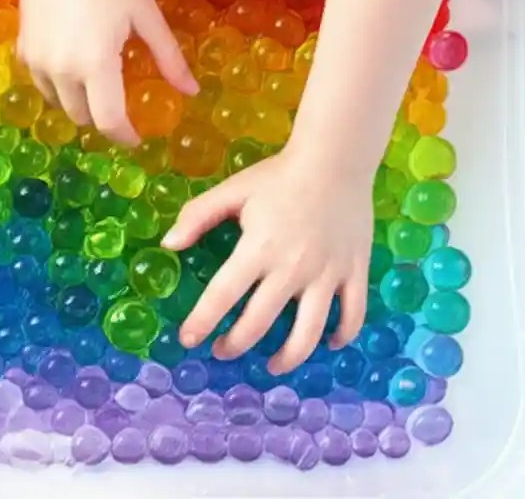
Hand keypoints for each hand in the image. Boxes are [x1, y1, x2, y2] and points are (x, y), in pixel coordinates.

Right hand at [16, 0, 197, 146]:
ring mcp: (38, 61)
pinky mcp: (24, 48)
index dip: (124, 136)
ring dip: (77, 102)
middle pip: (82, 116)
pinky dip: (56, 84)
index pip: (108, 120)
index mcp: (96, 64)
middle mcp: (62, 70)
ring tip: (94, 86)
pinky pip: (40, 81)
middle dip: (102, 118)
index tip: (136, 138)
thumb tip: (192, 91)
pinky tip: (70, 66)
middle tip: (118, 106)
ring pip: (58, 103)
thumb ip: (168, 58)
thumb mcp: (147, 17)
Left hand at [162, 150, 372, 374]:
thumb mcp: (232, 191)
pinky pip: (352, 314)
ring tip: (273, 366)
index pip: (222, 296)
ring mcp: (327, 274)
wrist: (335, 160)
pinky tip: (327, 343)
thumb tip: (169, 244)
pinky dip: (341, 335)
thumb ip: (197, 217)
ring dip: (288, 356)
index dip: (202, 321)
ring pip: (309, 332)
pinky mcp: (355, 271)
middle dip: (236, 344)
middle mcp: (292, 268)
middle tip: (223, 350)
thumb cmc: (278, 176)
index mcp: (258, 249)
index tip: (188, 339)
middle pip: (260, 322)